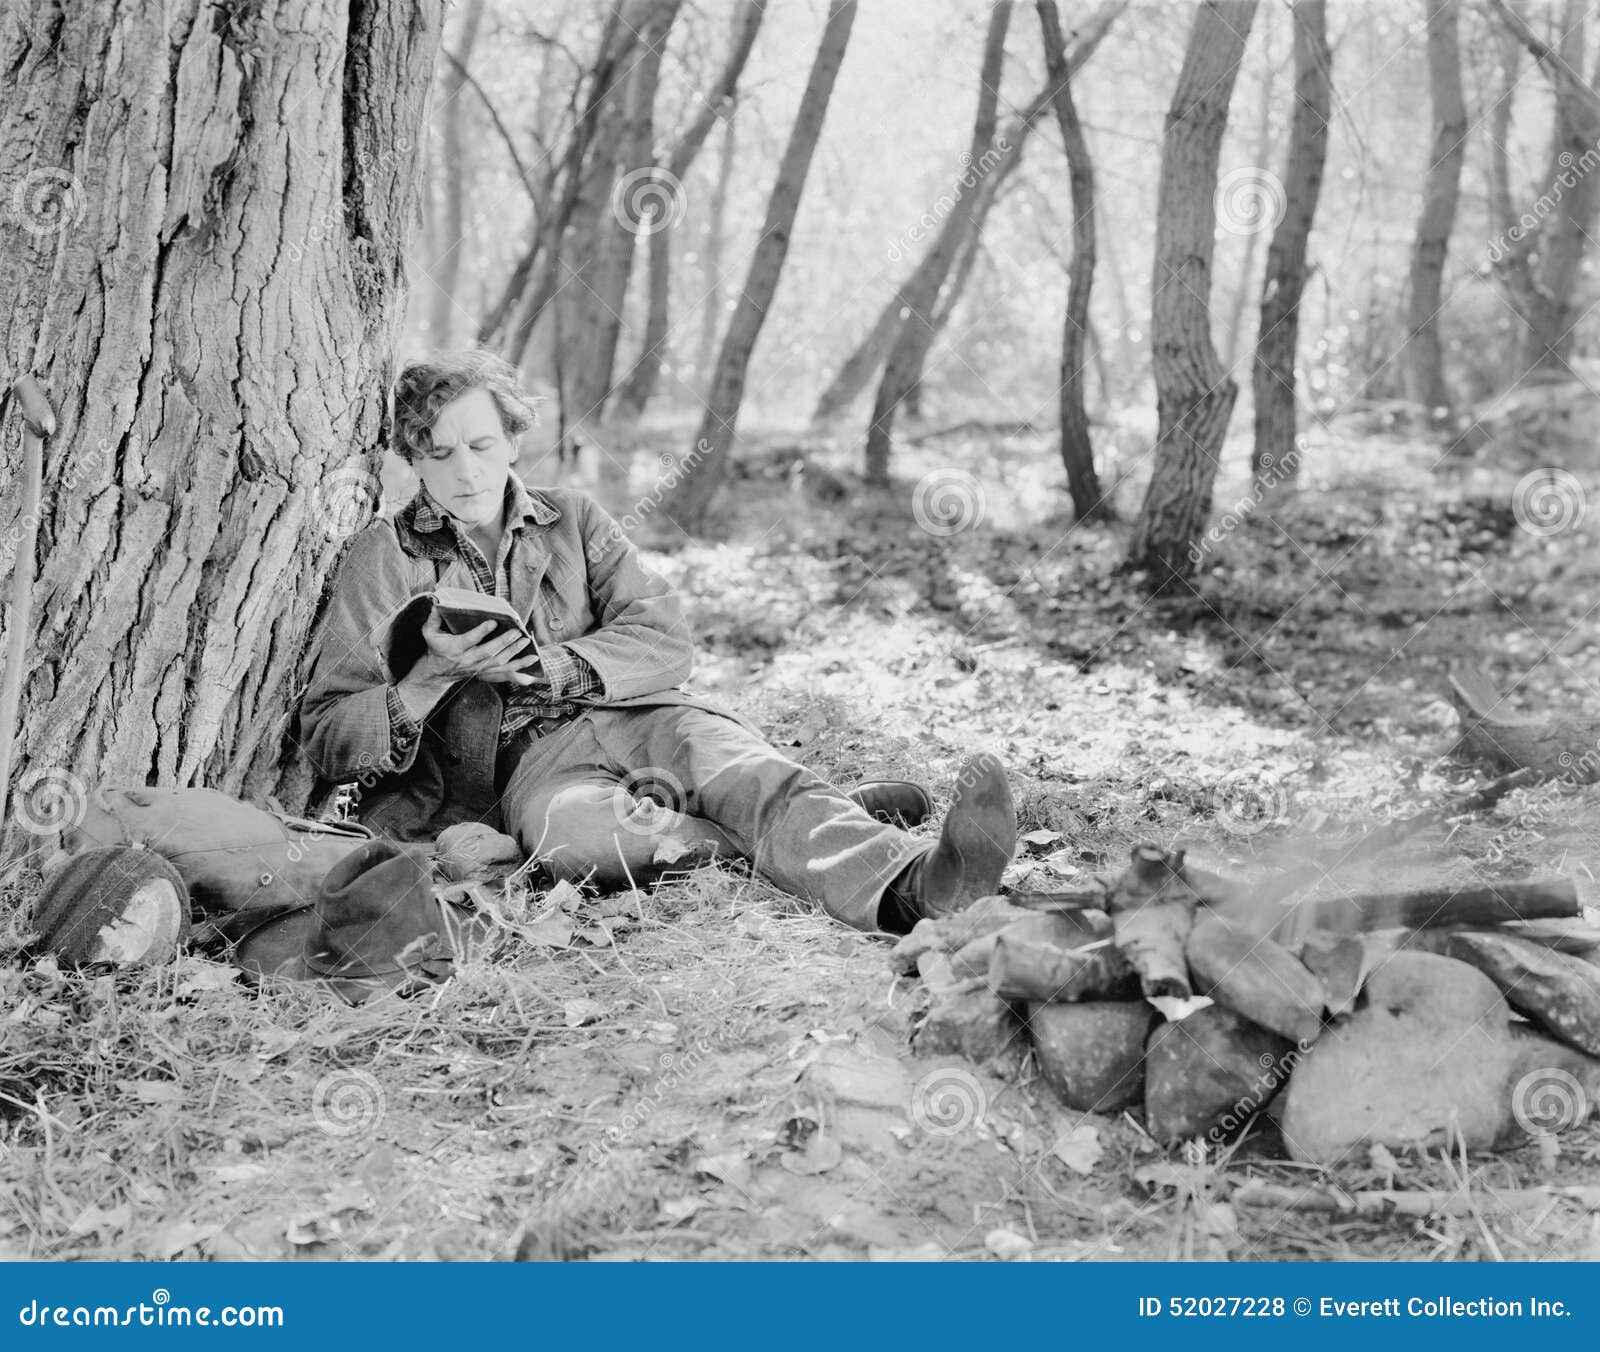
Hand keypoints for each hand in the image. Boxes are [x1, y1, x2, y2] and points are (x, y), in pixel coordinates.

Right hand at [412, 609, 539, 688]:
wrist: (437, 672)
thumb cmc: (436, 647)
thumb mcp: (429, 632)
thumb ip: (432, 618)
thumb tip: (436, 602)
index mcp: (455, 648)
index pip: (469, 640)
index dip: (481, 632)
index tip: (493, 622)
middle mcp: (468, 659)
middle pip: (488, 652)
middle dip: (504, 642)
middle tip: (517, 632)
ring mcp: (478, 667)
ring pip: (498, 662)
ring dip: (514, 652)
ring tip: (526, 641)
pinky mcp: (486, 672)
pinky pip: (505, 670)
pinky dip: (520, 665)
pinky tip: (533, 658)